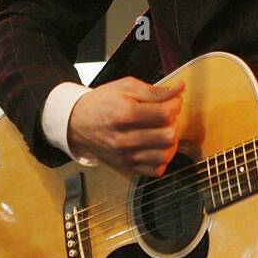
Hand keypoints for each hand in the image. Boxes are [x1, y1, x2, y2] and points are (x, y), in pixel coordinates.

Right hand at [65, 77, 183, 176]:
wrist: (77, 123)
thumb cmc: (102, 102)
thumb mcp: (126, 87)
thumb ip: (154, 90)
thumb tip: (180, 89)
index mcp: (125, 114)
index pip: (165, 114)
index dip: (175, 105)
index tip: (173, 101)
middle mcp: (125, 139)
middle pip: (168, 136)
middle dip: (173, 123)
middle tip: (166, 116)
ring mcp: (126, 156)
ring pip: (165, 155)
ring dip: (170, 142)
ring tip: (162, 130)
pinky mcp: (127, 167)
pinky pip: (156, 170)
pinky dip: (161, 158)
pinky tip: (156, 146)